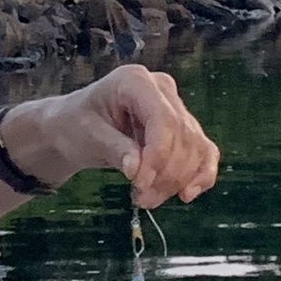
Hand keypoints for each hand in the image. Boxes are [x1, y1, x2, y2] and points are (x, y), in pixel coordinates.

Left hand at [8, 65, 219, 208]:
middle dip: (166, 175)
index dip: (158, 156)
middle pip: (183, 136)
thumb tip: (136, 169)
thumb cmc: (77, 125)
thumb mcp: (87, 136)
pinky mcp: (183, 130)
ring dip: (176, 182)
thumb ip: (113, 149)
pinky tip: (186, 195)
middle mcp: (162, 90)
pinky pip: (204, 153)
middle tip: (140, 199)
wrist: (76, 128)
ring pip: (195, 149)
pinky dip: (200, 176)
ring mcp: (176, 109)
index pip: (163, 119)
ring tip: (147, 199)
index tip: (140, 185)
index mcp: (136, 81)